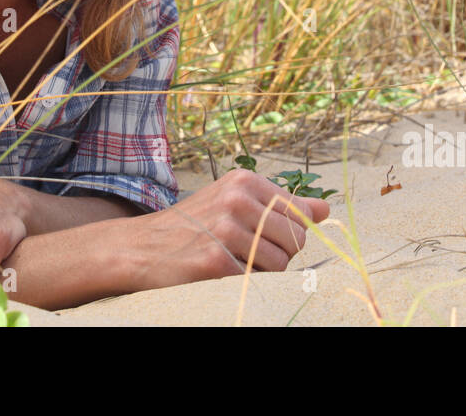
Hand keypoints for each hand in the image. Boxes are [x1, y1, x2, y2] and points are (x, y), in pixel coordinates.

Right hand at [115, 168, 329, 291]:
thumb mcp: (233, 202)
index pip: (300, 214)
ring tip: (233, 263)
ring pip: (281, 264)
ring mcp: (226, 230)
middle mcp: (237, 200)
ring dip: (262, 272)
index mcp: (244, 181)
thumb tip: (325, 209)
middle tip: (246, 253)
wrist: (140, 247)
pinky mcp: (216, 263)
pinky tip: (220, 274)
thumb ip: (279, 205)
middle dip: (279, 254)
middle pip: (296, 239)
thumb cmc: (193, 225)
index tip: (264, 237)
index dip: (288, 234)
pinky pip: (256, 282)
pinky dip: (244, 284)